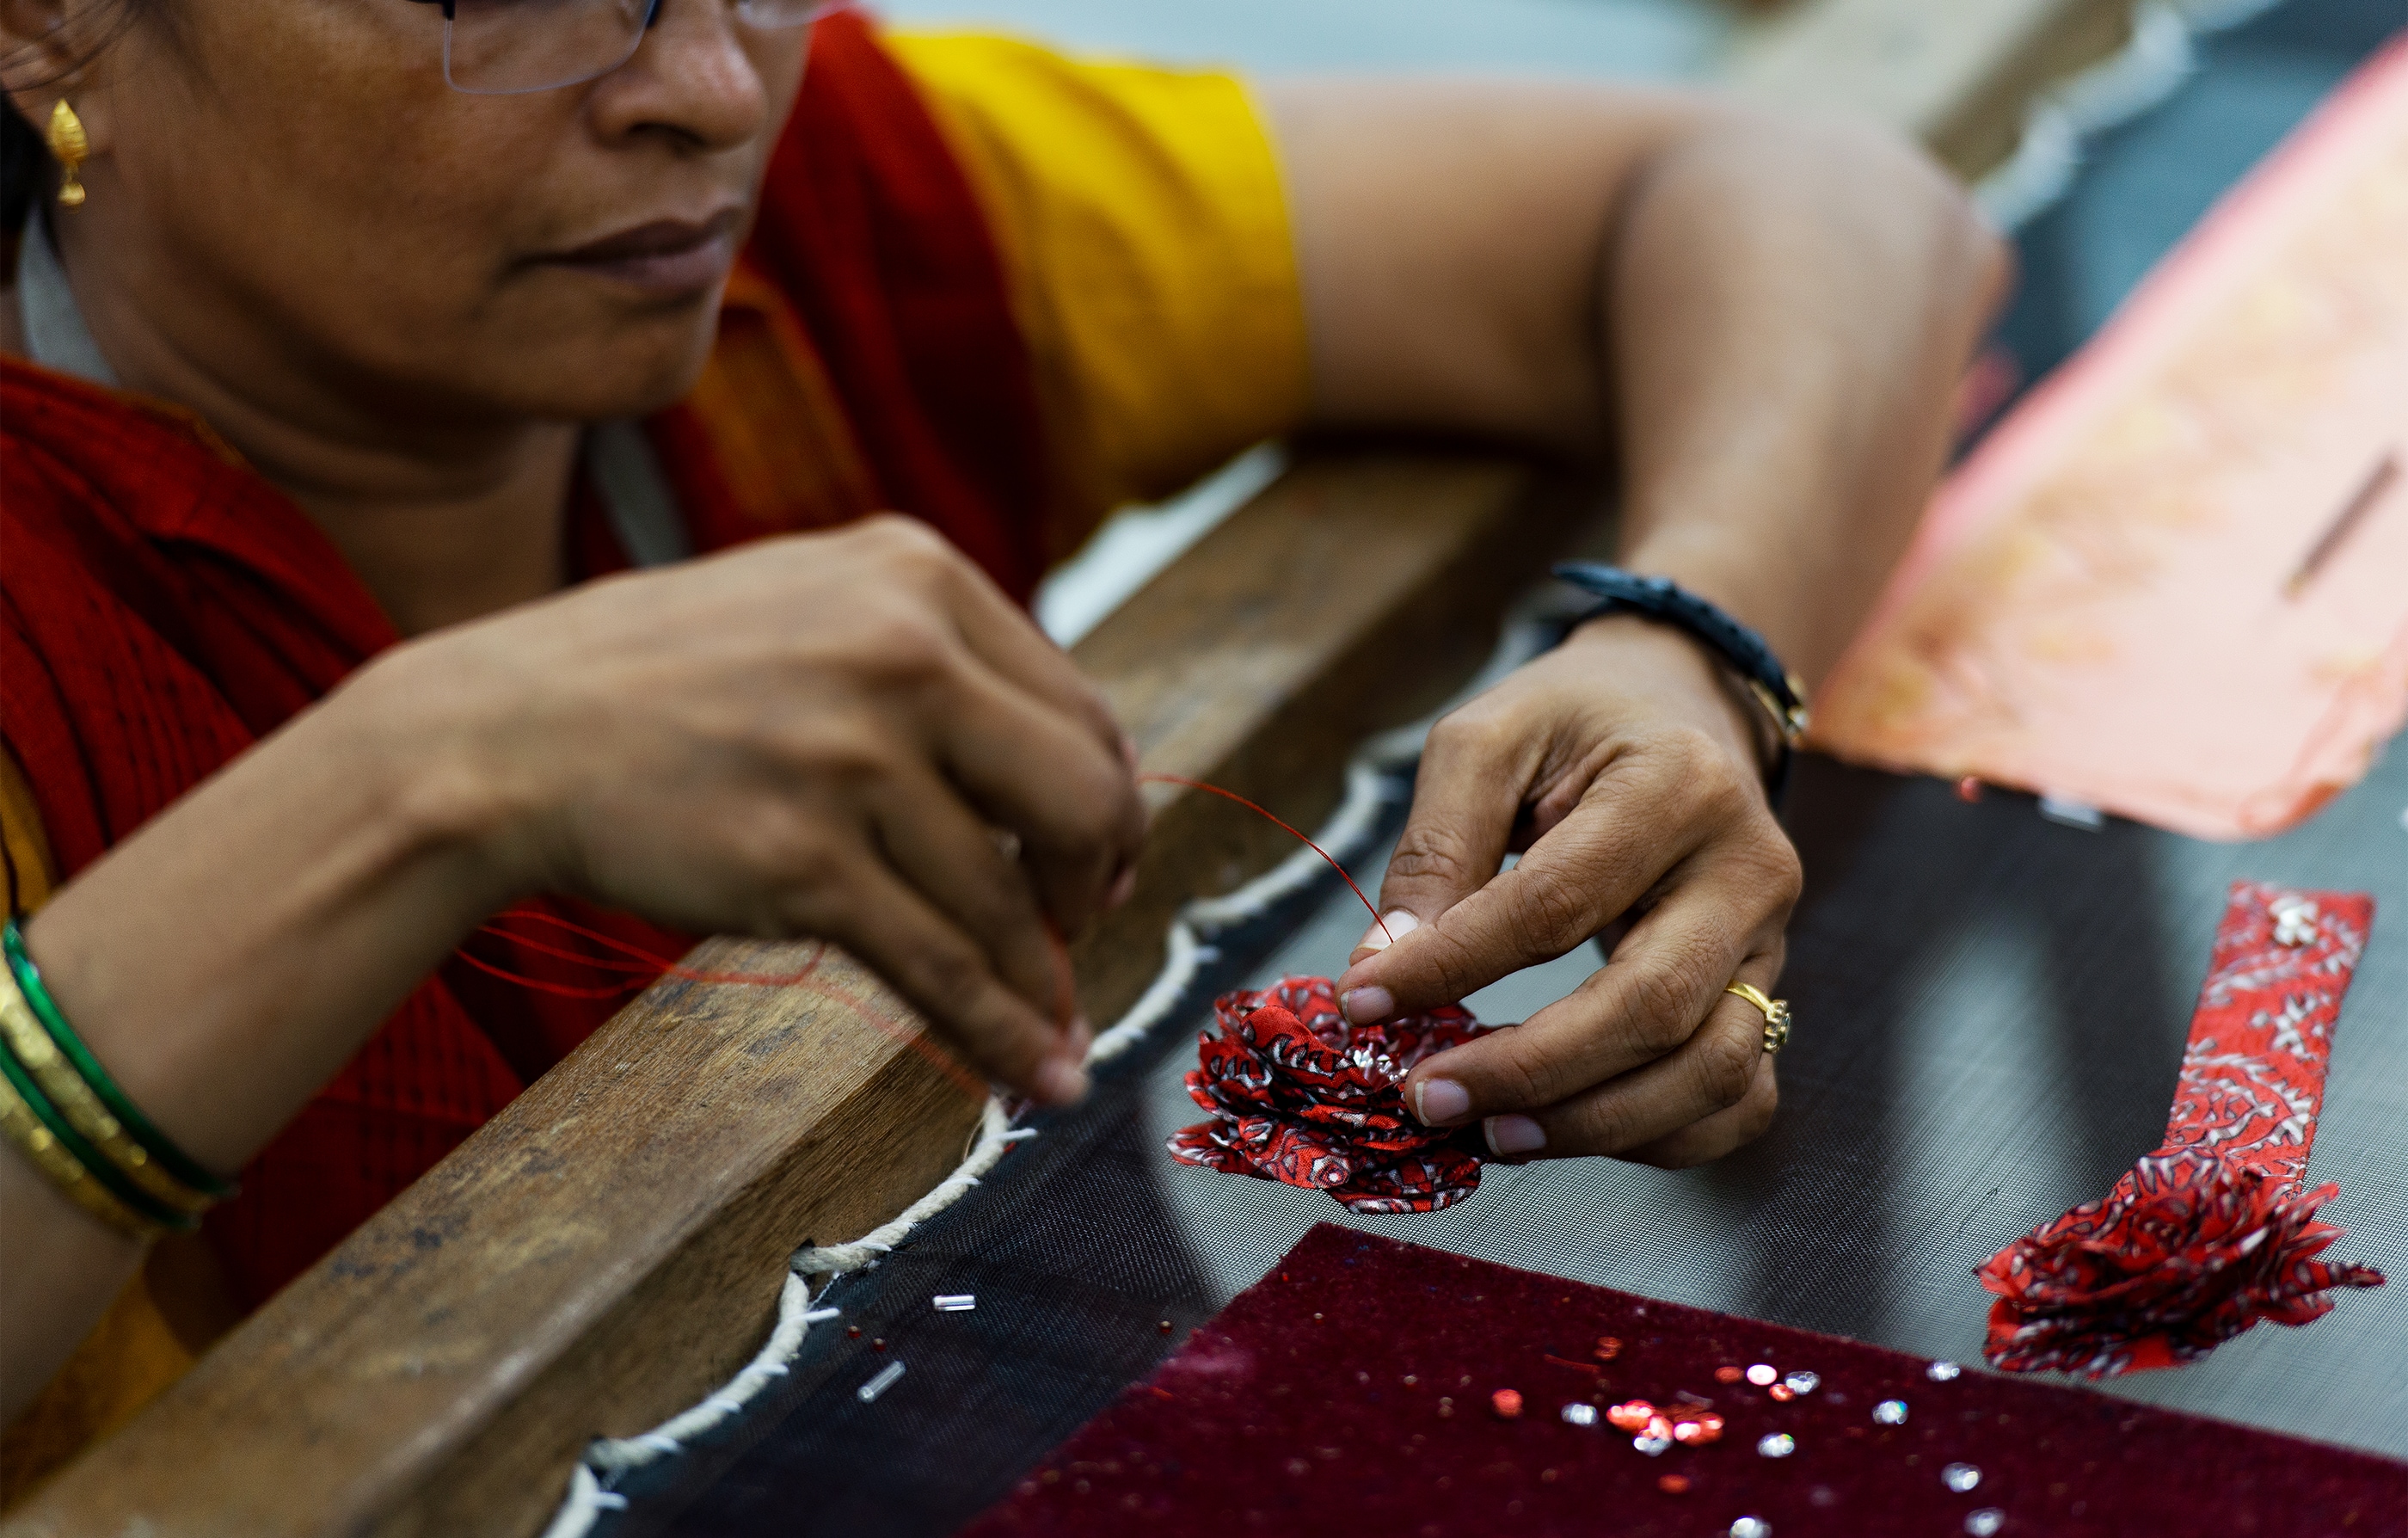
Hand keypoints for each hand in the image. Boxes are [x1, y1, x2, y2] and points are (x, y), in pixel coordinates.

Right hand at [364, 515, 1143, 1103]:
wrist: (497, 735)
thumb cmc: (661, 683)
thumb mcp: (814, 606)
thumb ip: (935, 660)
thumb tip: (1065, 782)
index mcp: (917, 573)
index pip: (1076, 708)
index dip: (1104, 804)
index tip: (1096, 860)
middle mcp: (902, 650)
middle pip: (1081, 797)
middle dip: (1094, 881)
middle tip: (1077, 927)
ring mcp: (853, 758)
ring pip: (1006, 903)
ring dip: (1041, 983)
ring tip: (1056, 1029)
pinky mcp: (802, 861)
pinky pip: (944, 969)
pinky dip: (1005, 1033)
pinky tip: (1037, 1073)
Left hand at [1332, 614, 1800, 1164]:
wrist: (1682, 705)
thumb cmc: (1575, 721)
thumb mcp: (1488, 739)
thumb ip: (1436, 846)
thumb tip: (1382, 968)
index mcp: (1678, 786)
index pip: (1558, 904)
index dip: (1454, 966)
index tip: (1362, 1003)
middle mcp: (1748, 871)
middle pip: (1651, 1008)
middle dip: (1528, 1073)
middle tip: (1425, 1097)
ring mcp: (1771, 942)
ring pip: (1711, 1073)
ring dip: (1592, 1125)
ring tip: (1488, 1133)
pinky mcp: (1766, 993)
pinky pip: (1740, 1099)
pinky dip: (1657, 1138)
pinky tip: (1563, 1130)